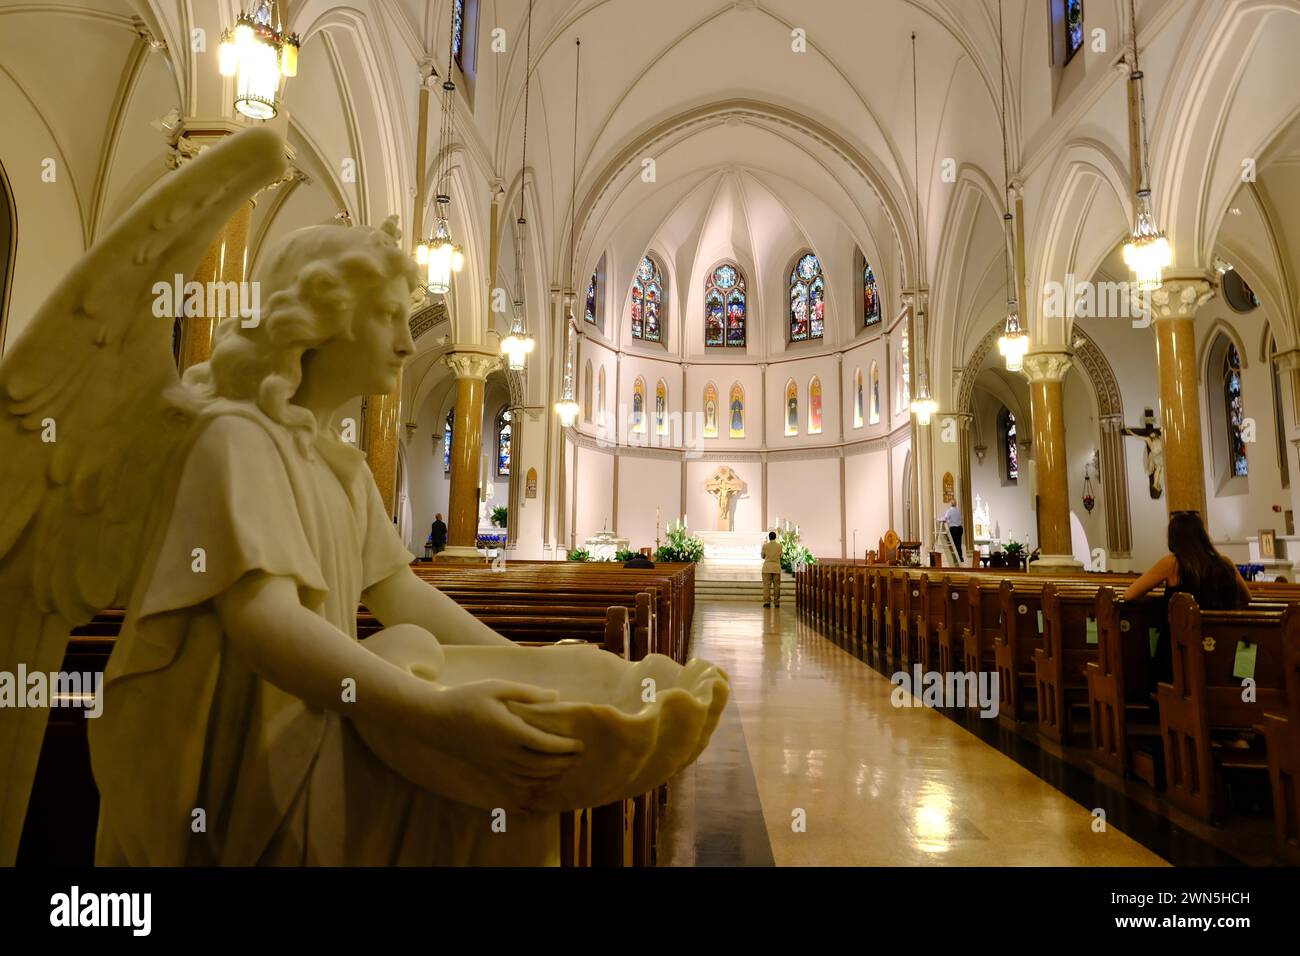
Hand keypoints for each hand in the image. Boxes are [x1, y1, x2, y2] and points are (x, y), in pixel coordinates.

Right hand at [423, 680, 583, 790]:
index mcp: (509, 731)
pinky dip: (536, 780)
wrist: (436, 720)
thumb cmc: (468, 698)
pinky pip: (518, 781)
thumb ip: (528, 693)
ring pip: (532, 777)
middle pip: (542, 765)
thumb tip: (556, 696)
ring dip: (553, 773)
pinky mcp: (490, 769)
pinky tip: (544, 774)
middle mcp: (505, 753)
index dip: (566, 747)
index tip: (580, 742)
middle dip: (564, 762)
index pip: (546, 745)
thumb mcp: (498, 687)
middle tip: (579, 754)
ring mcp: (497, 765)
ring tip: (567, 764)